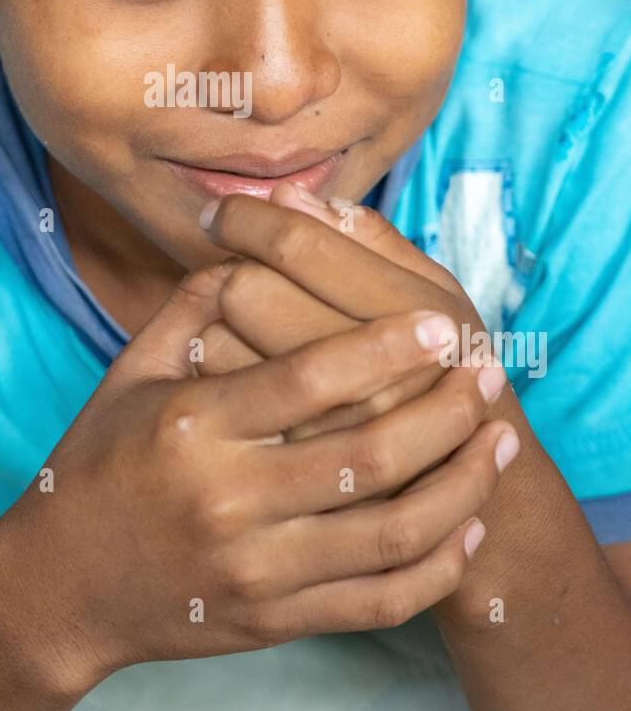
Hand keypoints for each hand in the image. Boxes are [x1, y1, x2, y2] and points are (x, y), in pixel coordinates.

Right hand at [0, 261, 506, 697]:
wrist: (60, 586)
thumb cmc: (97, 465)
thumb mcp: (128, 375)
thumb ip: (192, 307)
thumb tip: (252, 245)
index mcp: (192, 428)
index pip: (310, 379)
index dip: (388, 347)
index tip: (442, 323)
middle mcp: (228, 501)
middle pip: (368, 455)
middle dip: (447, 409)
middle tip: (489, 373)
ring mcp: (255, 571)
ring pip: (391, 532)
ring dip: (463, 484)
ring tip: (500, 440)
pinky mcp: (272, 623)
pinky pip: (379, 601)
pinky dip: (437, 565)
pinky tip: (466, 522)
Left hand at [197, 184, 520, 451]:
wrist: (494, 513)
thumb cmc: (450, 377)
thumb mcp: (435, 298)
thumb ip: (369, 241)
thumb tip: (289, 197)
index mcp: (413, 307)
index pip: (297, 243)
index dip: (248, 218)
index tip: (223, 213)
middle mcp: (370, 365)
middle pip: (247, 288)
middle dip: (235, 277)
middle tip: (242, 284)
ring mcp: (330, 428)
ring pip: (220, 345)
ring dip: (217, 331)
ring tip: (244, 337)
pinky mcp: (296, 475)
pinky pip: (220, 408)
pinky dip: (217, 385)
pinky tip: (244, 390)